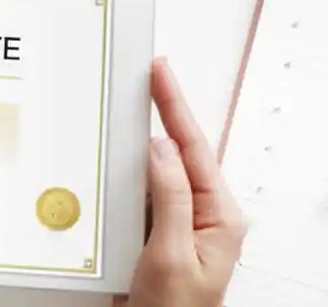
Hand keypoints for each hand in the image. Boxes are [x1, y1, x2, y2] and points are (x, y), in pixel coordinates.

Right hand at [125, 58, 246, 306]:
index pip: (193, 149)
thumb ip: (170, 198)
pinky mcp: (154, 234)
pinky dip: (120, 178)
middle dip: (158, 114)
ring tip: (120, 115)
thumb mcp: (170, 254)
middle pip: (176, 152)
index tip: (160, 72)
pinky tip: (108, 166)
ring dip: (133, 148)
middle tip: (142, 77)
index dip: (175, 106)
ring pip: (153, 172)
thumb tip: (160, 149)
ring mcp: (178, 225)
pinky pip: (137, 195)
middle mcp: (202, 216)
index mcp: (219, 217)